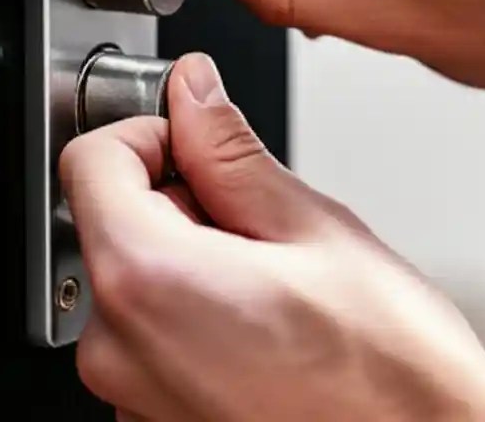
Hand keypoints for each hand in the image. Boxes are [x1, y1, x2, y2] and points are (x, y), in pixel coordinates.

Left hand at [59, 54, 484, 421]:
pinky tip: (267, 337)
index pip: (91, 160)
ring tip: (279, 293)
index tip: (196, 142)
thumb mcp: (319, 232)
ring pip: (140, 287)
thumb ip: (232, 153)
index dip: (150, 134)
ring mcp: (131, 400)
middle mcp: (118, 351)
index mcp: (147, 282)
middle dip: (184, 206)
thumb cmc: (393, 381)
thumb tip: (193, 92)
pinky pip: (155, 345)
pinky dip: (197, 323)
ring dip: (195, 268)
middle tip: (268, 231)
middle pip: (115, 226)